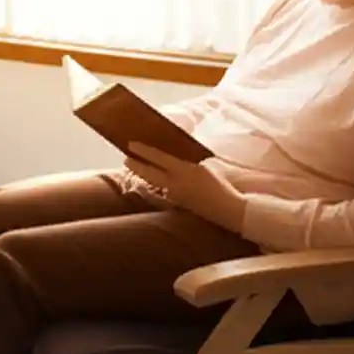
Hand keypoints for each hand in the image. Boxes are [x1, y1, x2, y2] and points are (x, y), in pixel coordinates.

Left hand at [125, 142, 247, 234]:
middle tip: (125, 159)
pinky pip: (161, 192)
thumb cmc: (221, 184)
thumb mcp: (206, 167)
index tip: (130, 144)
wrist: (227, 209)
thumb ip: (188, 163)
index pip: (158, 158)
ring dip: (144, 175)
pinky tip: (153, 182)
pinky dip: (155, 185)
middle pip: (148, 173)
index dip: (143, 151)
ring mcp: (174, 195)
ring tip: (137, 168)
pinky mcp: (177, 204)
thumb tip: (175, 160)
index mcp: (183, 170)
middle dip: (136, 166)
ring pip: (153, 183)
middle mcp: (175, 183)